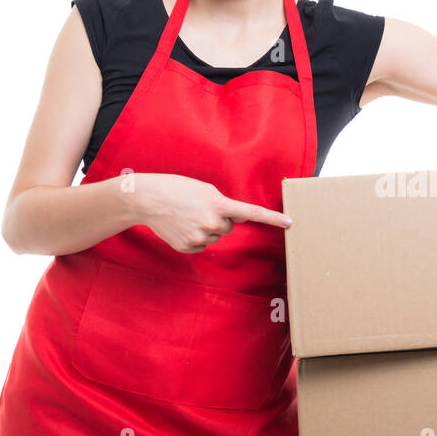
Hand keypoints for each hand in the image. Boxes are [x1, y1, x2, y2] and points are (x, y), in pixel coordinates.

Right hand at [133, 173, 291, 253]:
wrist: (147, 199)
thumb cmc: (176, 189)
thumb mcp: (204, 189)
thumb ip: (222, 203)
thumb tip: (233, 220)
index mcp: (219, 204)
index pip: (251, 213)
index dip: (272, 218)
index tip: (289, 222)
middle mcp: (212, 223)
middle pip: (229, 226)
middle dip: (219, 218)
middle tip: (199, 208)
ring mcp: (200, 237)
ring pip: (215, 236)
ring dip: (206, 227)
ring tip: (187, 215)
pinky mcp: (188, 247)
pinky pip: (202, 245)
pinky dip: (194, 237)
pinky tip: (181, 226)